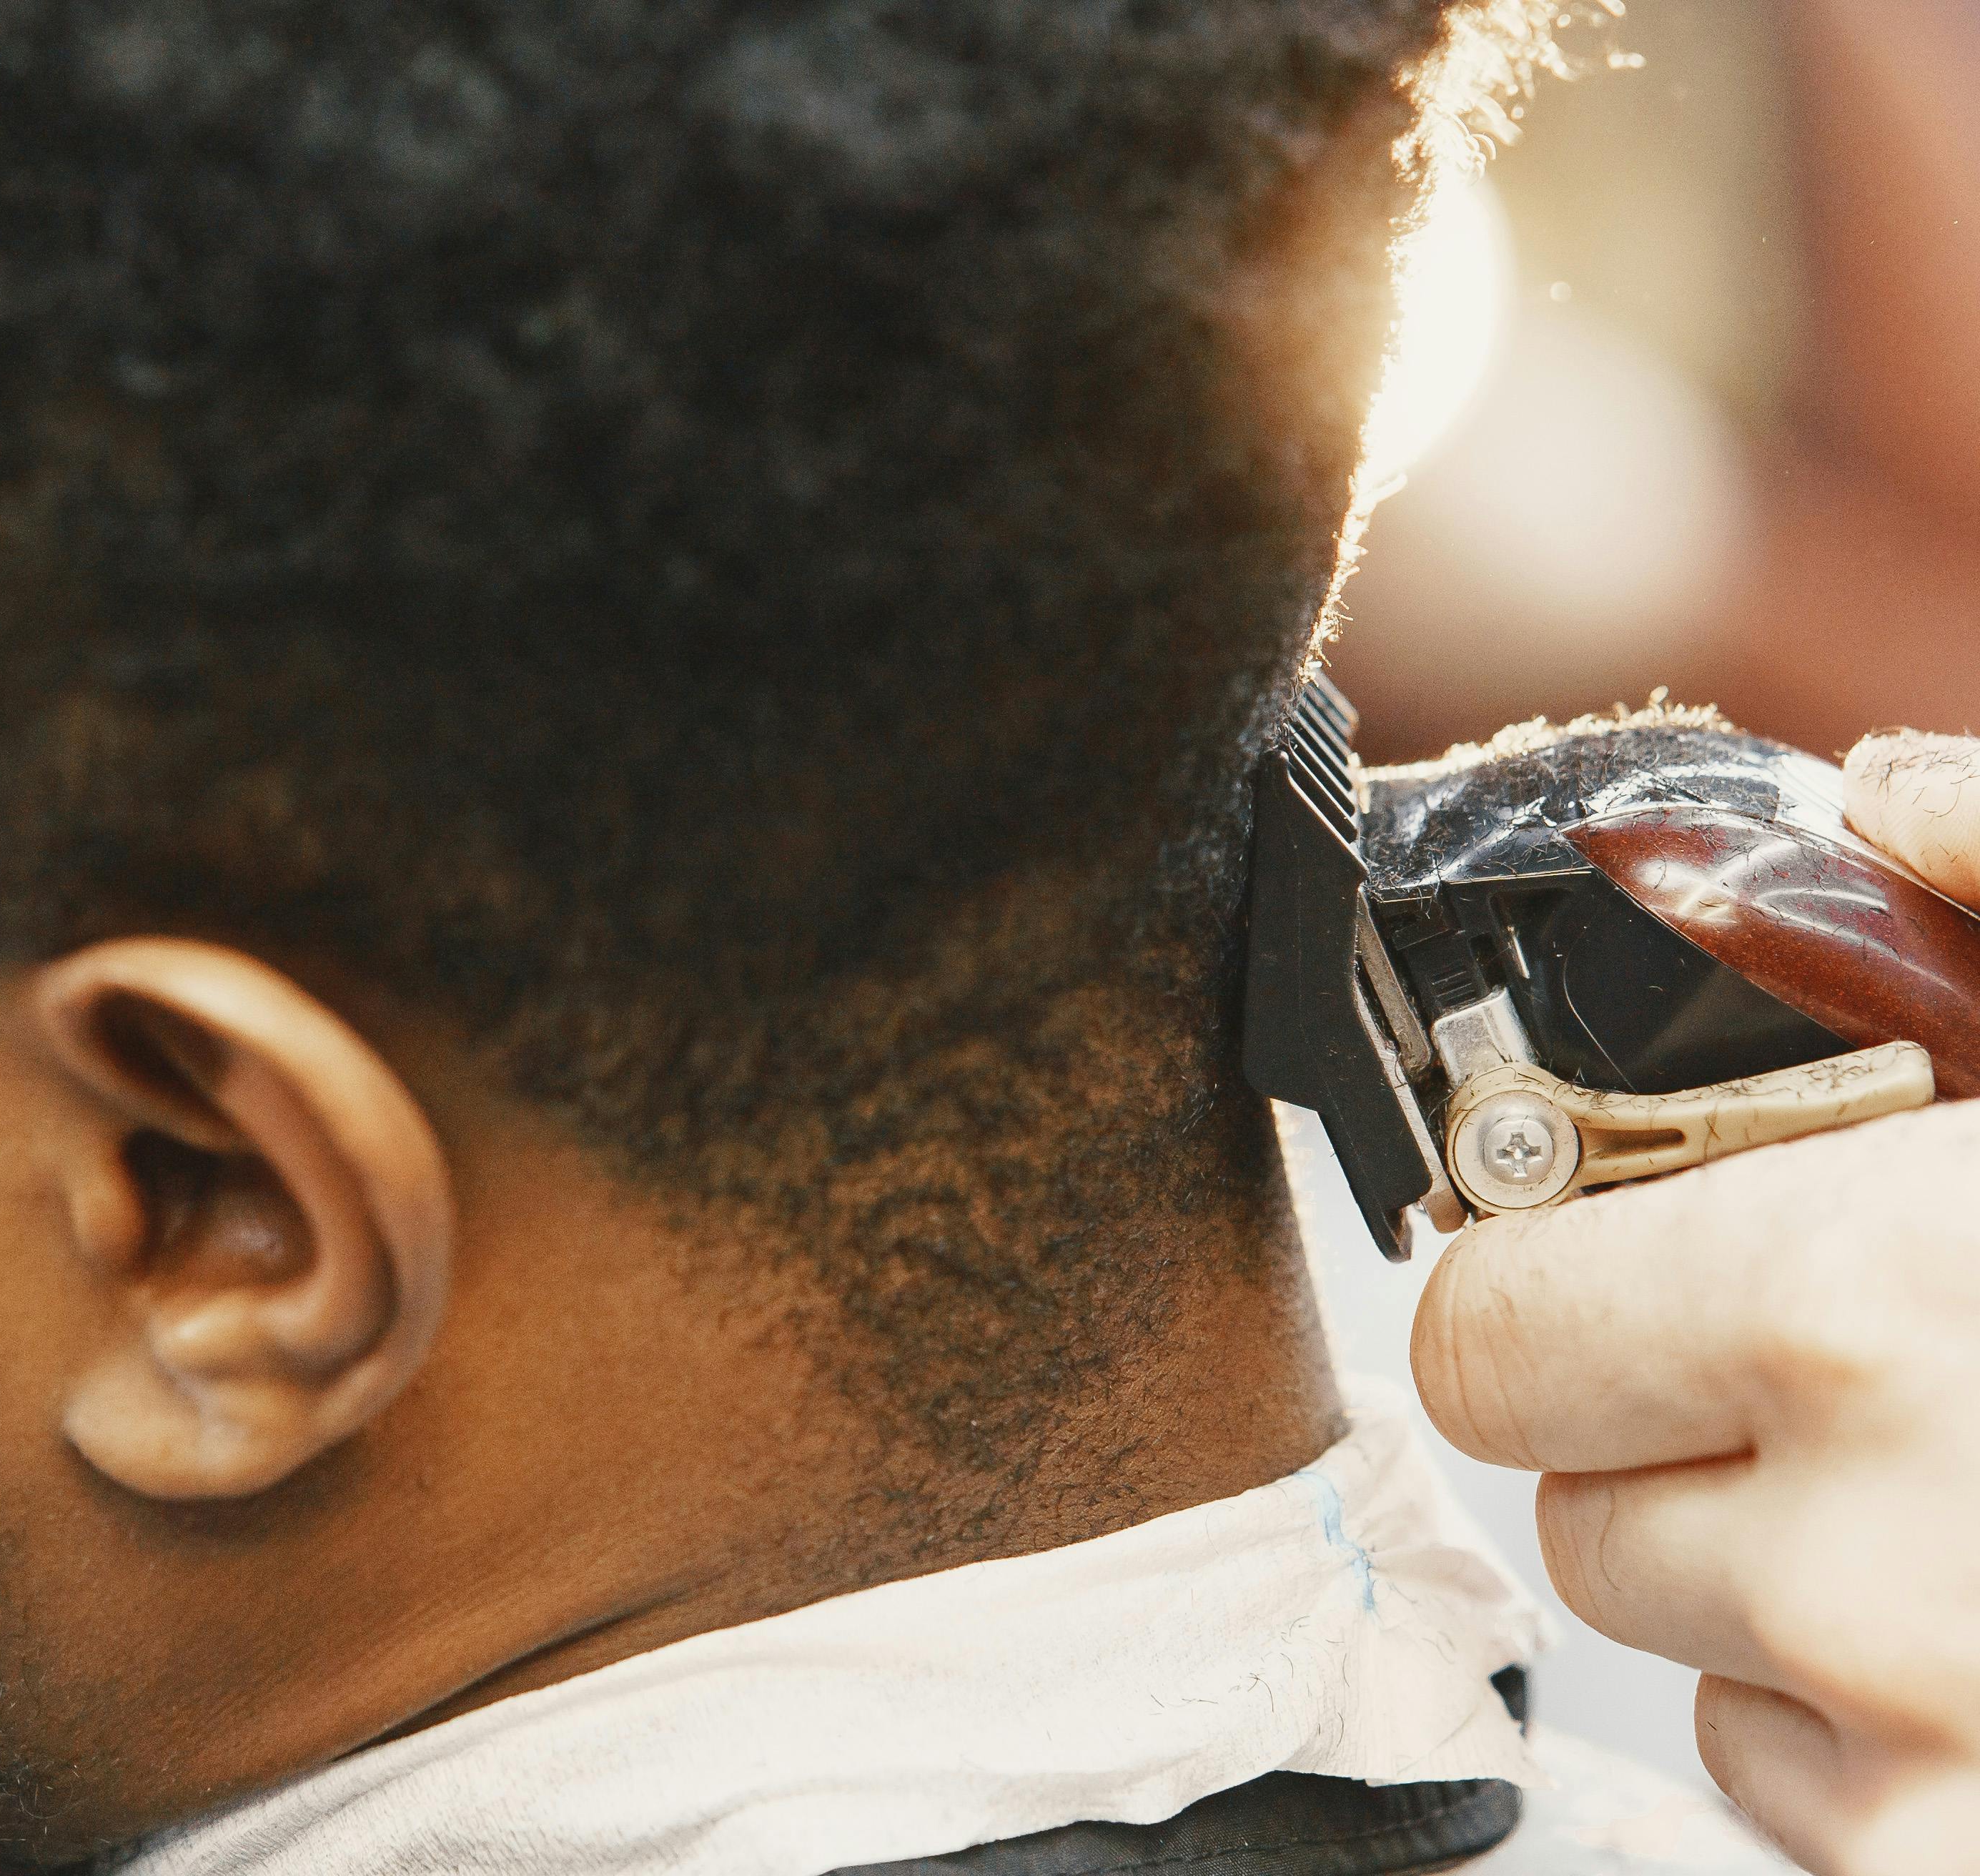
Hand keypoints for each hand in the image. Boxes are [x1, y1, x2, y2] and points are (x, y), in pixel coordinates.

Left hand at [1412, 728, 1979, 1875]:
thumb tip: (1876, 805)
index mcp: (1865, 1317)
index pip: (1480, 1333)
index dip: (1547, 1284)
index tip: (1629, 1255)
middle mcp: (1870, 1575)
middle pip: (1569, 1505)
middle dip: (1662, 1430)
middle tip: (1846, 1373)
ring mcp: (1936, 1770)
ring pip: (1692, 1654)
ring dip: (1778, 1577)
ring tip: (1979, 1498)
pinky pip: (1807, 1793)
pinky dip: (1877, 1725)